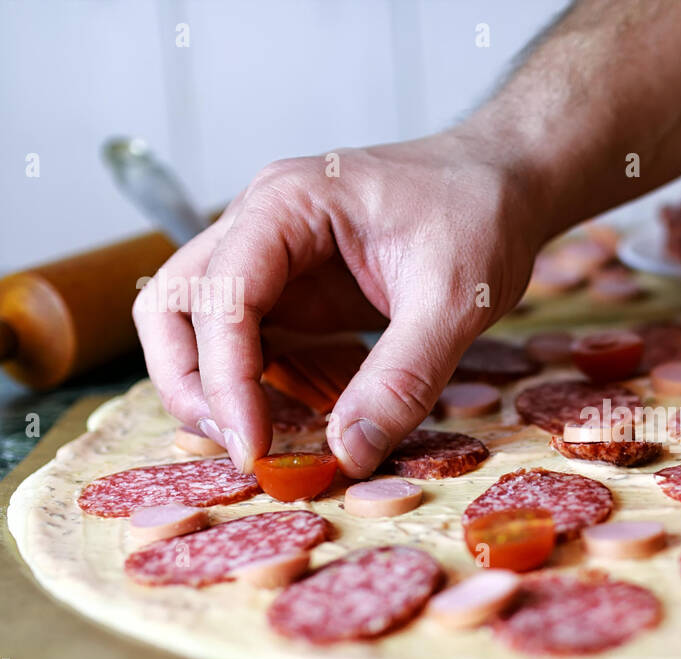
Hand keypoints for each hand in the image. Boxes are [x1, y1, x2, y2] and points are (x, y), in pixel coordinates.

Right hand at [132, 130, 544, 476]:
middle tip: (240, 449)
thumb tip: (348, 453)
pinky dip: (251, 387)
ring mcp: (272, 258)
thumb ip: (402, 377)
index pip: (221, 292)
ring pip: (194, 324)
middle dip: (190, 383)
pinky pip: (247, 342)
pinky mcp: (294, 291)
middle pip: (174, 304)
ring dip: (209, 387)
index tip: (252, 446)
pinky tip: (288, 425)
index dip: (224, 378)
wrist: (506, 183)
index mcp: (288, 203)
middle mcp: (261, 223)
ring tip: (256, 443)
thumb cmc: (481, 214)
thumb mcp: (455, 300)